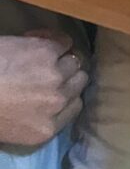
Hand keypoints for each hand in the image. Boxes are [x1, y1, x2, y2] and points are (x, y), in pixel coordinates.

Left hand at [0, 30, 88, 146]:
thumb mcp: (11, 129)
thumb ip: (35, 119)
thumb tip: (45, 104)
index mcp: (45, 129)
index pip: (75, 106)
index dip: (66, 94)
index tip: (55, 89)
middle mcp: (56, 102)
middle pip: (78, 82)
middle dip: (66, 77)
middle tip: (47, 72)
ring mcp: (55, 75)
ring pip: (74, 61)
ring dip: (60, 58)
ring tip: (40, 57)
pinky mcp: (47, 51)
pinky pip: (64, 41)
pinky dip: (54, 39)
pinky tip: (38, 40)